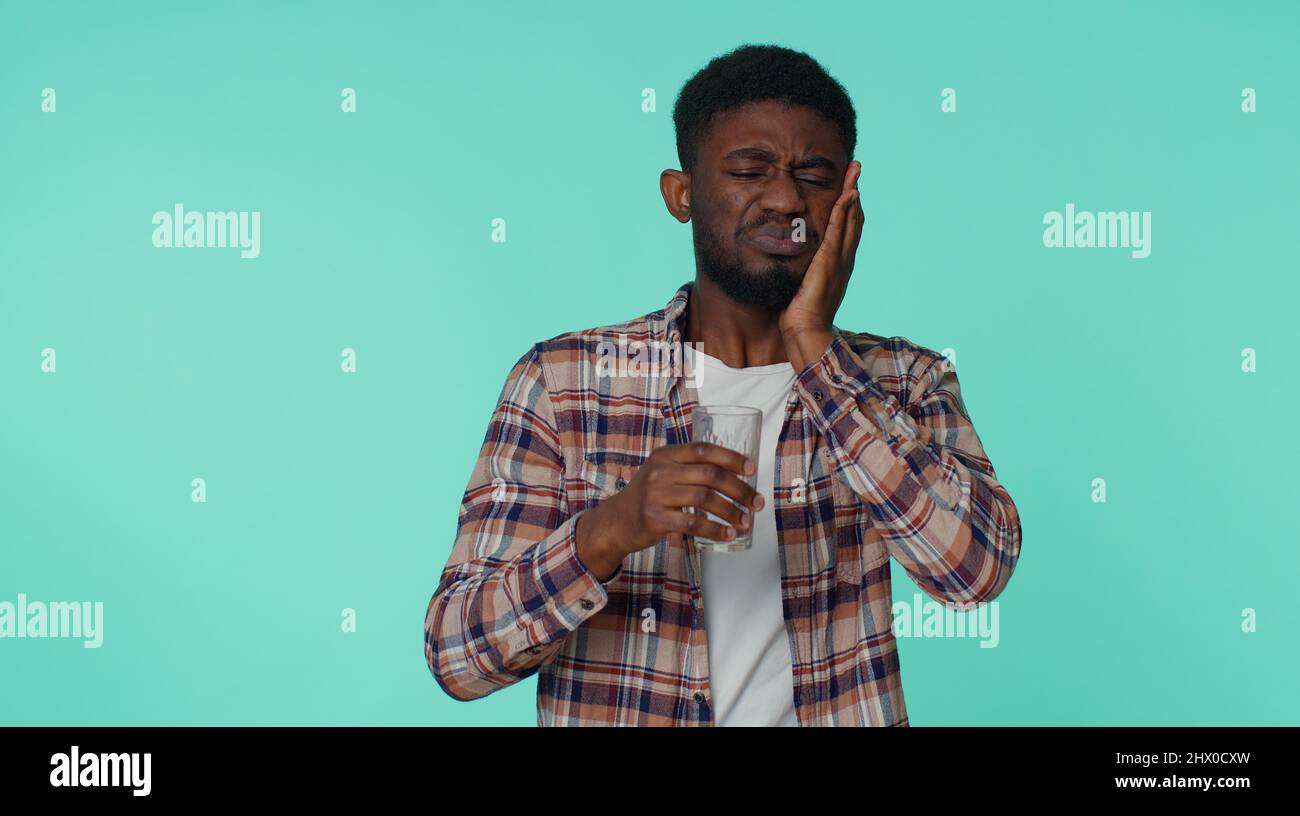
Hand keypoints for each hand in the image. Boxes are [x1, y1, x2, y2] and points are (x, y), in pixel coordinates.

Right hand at [575, 443, 764, 577]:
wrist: (616, 521)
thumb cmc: (648, 497)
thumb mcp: (662, 472)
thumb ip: (689, 468)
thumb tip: (736, 475)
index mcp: (666, 455)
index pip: (704, 449)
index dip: (731, 457)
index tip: (752, 469)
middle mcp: (661, 471)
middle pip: (710, 475)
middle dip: (739, 489)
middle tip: (756, 502)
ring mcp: (656, 494)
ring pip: (705, 498)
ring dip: (731, 511)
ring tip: (745, 521)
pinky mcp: (654, 518)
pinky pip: (693, 523)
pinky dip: (715, 529)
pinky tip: (728, 534)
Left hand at [779, 159, 863, 370]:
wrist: (806, 332)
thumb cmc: (800, 314)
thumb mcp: (803, 284)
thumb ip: (804, 269)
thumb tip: (794, 259)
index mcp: (838, 264)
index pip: (847, 228)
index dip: (849, 205)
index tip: (849, 184)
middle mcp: (844, 259)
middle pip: (854, 218)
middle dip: (855, 191)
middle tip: (856, 167)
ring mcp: (839, 261)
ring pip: (850, 220)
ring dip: (853, 193)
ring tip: (855, 171)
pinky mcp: (829, 263)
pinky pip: (838, 232)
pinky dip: (844, 212)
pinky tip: (846, 195)